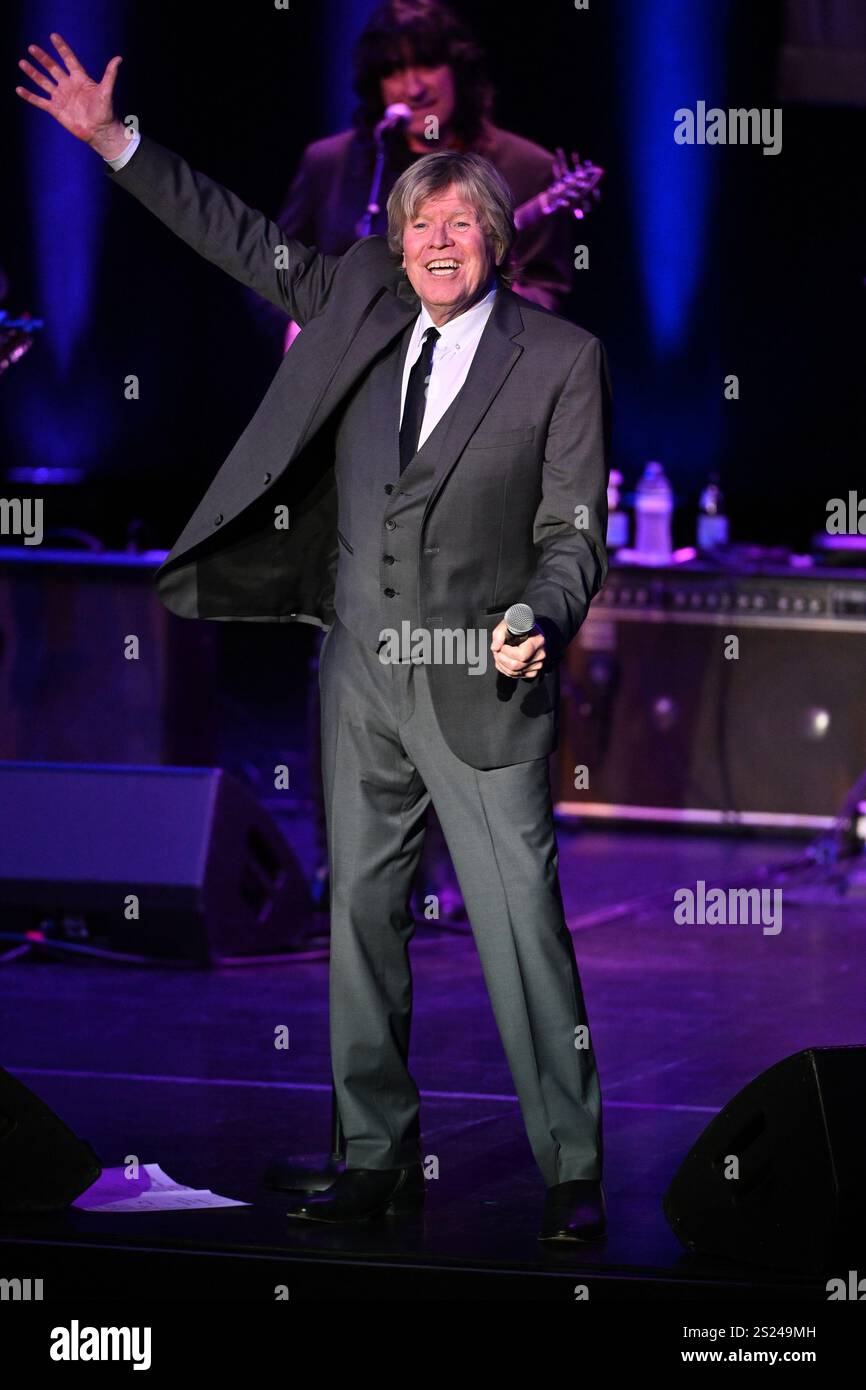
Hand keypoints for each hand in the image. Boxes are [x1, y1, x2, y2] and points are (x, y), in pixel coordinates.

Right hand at [15, 32, 124, 154]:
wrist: (100, 132)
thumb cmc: (105, 112)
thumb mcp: (106, 91)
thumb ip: (110, 74)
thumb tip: (119, 58)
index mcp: (80, 79)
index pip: (69, 59)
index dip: (62, 48)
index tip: (53, 36)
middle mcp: (68, 86)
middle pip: (52, 68)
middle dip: (42, 58)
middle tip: (32, 47)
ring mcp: (61, 97)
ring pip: (43, 82)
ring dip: (33, 73)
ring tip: (22, 62)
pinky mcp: (56, 110)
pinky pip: (40, 101)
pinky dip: (29, 96)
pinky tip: (19, 89)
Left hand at [490, 619, 545, 678]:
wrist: (530, 632)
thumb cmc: (520, 627)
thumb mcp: (508, 624)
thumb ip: (499, 634)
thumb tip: (495, 648)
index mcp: (537, 641)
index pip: (521, 655)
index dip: (508, 652)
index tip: (503, 646)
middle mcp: (540, 655)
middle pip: (516, 665)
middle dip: (501, 658)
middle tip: (497, 651)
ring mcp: (537, 665)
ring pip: (513, 672)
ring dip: (501, 664)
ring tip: (499, 654)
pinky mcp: (533, 672)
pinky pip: (515, 675)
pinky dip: (505, 670)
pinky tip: (503, 661)